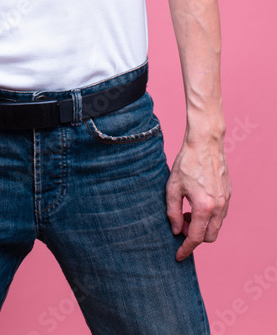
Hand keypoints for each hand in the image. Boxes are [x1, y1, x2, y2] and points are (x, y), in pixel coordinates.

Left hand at [166, 133, 231, 260]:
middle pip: (209, 237)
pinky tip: (196, 203)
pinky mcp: (228, 194)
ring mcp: (226, 201)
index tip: (178, 256)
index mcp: (203, 207)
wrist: (205, 143)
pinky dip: (209, 216)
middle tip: (180, 222)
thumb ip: (172, 211)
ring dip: (202, 226)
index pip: (195, 238)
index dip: (185, 249)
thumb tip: (175, 230)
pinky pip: (220, 215)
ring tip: (187, 210)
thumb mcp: (172, 187)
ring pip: (216, 226)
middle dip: (194, 236)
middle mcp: (218, 207)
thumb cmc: (186, 162)